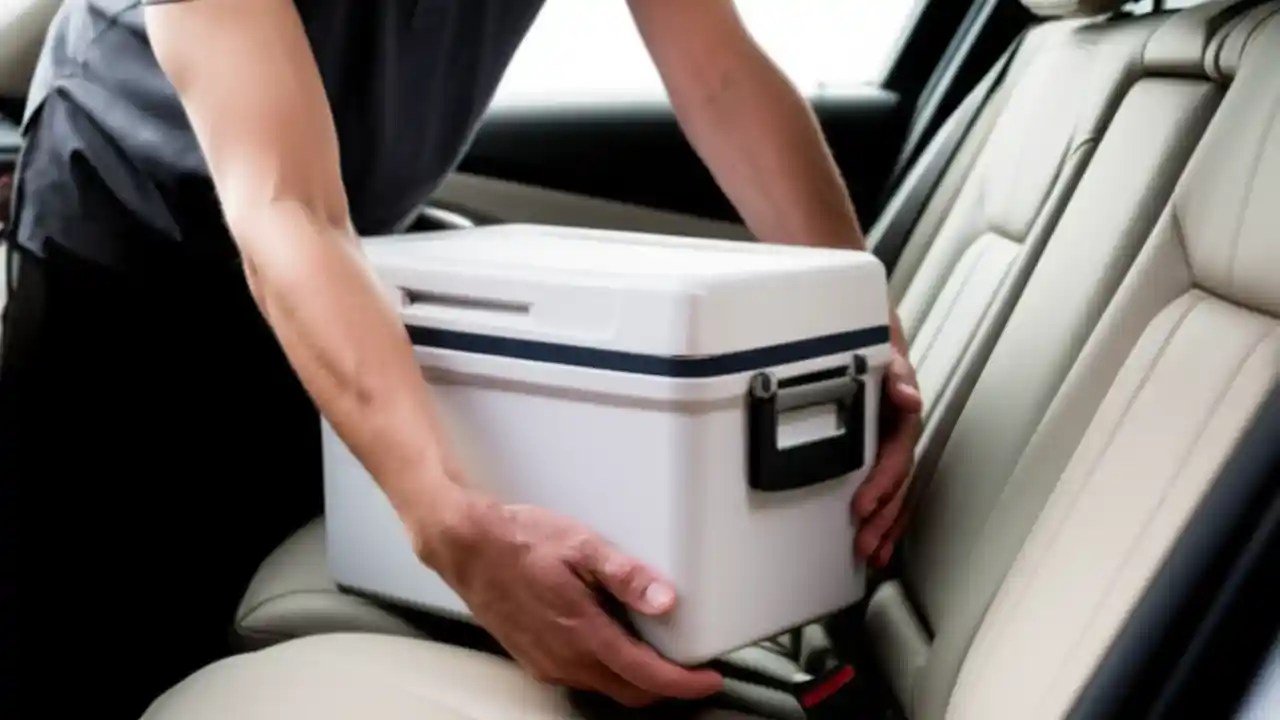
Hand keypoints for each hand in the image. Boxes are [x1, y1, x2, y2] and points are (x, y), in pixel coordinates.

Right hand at [424, 497, 723, 706]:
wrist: (466, 547)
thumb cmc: (520, 541)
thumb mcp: (581, 545)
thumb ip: (626, 575)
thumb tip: (666, 600)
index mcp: (583, 635)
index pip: (646, 677)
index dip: (684, 684)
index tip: (709, 680)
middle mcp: (565, 660)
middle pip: (629, 692)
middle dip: (665, 687)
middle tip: (690, 670)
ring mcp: (547, 663)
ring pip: (604, 686)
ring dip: (635, 678)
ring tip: (658, 653)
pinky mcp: (533, 658)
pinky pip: (581, 676)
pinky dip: (607, 669)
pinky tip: (612, 642)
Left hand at [852, 317, 922, 567]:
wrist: (857, 322)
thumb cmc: (869, 333)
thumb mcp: (882, 341)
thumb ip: (894, 368)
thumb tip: (908, 397)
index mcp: (900, 409)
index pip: (896, 453)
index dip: (882, 481)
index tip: (862, 504)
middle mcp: (897, 429)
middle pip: (898, 481)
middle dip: (885, 516)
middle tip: (865, 543)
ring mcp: (886, 440)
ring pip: (894, 490)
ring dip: (886, 524)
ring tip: (871, 554)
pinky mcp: (873, 447)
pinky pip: (883, 486)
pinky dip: (882, 516)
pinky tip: (875, 543)